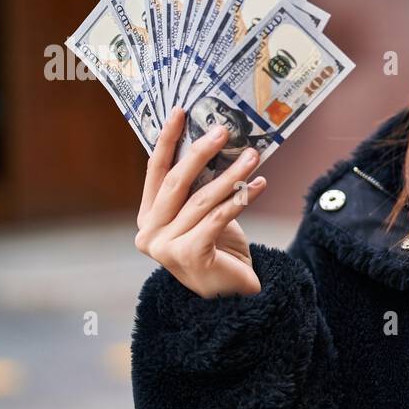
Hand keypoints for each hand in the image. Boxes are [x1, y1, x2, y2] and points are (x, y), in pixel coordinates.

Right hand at [134, 107, 268, 297]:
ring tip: (254, 155)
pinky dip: (242, 198)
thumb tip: (213, 142)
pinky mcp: (190, 255)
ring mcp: (166, 248)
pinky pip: (219, 217)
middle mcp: (150, 233)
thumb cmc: (219, 251)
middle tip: (224, 129)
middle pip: (176, 182)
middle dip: (201, 151)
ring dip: (232, 174)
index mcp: (148, 219)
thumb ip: (197, 188)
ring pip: (203, 199)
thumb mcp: (203, 215)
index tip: (180, 111)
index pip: (156, 172)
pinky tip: (260, 184)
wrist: (232, 296)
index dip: (167, 140)